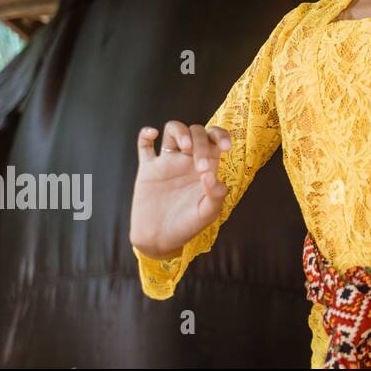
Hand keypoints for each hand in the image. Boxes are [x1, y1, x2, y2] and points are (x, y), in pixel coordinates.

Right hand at [129, 121, 231, 258]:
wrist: (159, 239)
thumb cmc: (187, 226)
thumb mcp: (206, 214)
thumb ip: (215, 196)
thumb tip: (213, 177)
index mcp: (206, 167)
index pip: (215, 139)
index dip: (221, 136)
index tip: (225, 148)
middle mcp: (188, 160)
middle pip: (196, 133)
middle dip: (200, 142)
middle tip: (199, 167)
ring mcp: (167, 163)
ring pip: (173, 130)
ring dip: (179, 131)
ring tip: (184, 146)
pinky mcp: (147, 170)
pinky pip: (144, 146)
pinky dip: (145, 135)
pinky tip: (151, 134)